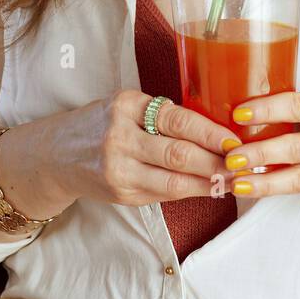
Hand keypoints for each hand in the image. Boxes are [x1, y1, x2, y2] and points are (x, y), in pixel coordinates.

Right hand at [48, 90, 239, 207]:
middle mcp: (119, 136)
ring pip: (174, 179)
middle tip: (244, 165)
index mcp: (126, 105)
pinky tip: (208, 188)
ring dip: (209, 182)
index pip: (178, 119)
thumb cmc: (101, 126)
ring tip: (233, 180)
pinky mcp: (120, 192)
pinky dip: (190, 191)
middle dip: (217, 161)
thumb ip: (162, 117)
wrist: (55, 155)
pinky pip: (163, 193)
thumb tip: (217, 132)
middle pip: (179, 152)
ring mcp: (118, 168)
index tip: (236, 141)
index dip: (211, 132)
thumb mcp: (126, 108)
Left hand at [223, 89, 299, 203]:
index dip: (268, 109)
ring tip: (236, 183)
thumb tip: (264, 106)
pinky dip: (278, 188)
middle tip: (231, 157)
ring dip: (264, 183)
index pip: (299, 105)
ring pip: (299, 179)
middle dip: (260, 154)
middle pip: (297, 148)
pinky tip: (255, 187)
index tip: (240, 114)